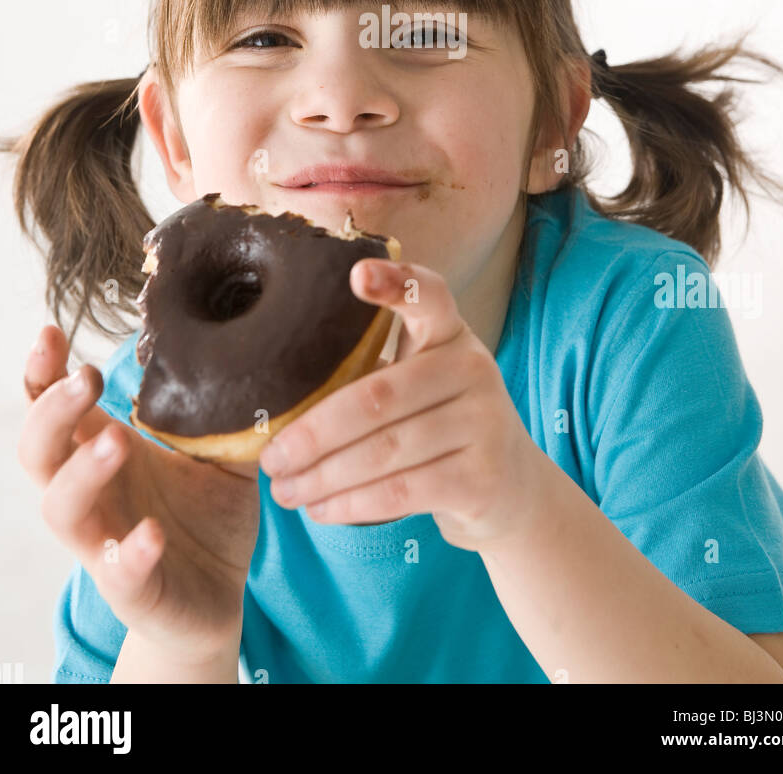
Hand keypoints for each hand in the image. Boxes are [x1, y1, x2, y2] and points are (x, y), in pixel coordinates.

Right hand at [20, 324, 261, 665]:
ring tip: (117, 439)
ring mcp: (104, 541)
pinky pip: (118, 572)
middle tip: (86, 379)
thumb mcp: (221, 453)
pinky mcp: (132, 589)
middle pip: (38, 450)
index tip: (51, 332)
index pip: (53, 406)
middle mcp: (93, 494)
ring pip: (59, 508)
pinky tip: (153, 533)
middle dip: (51, 411)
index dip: (43, 372)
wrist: (218, 598)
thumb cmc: (207, 516)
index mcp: (104, 451)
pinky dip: (130, 552)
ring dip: (81, 472)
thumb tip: (259, 353)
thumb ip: (227, 409)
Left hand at [259, 257, 547, 550]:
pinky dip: (351, 504)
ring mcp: (483, 423)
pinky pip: (400, 491)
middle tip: (270, 459)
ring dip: (323, 476)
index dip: (394, 282)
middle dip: (313, 433)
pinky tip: (320, 509)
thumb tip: (277, 412)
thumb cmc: (441, 427)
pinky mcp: (481, 478)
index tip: (356, 274)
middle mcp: (472, 369)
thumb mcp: (419, 385)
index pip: (428, 295)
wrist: (512, 488)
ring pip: (383, 452)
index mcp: (449, 333)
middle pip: (378, 397)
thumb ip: (369, 379)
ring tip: (284, 491)